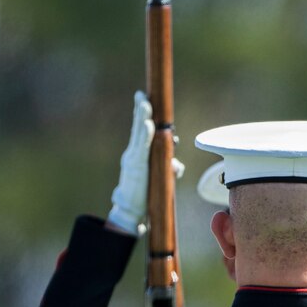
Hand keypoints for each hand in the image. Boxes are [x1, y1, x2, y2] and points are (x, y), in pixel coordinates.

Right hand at [107, 92, 184, 234]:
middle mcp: (134, 154)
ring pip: (139, 135)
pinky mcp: (136, 167)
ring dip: (142, 118)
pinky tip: (147, 125)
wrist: (130, 212)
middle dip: (140, 110)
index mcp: (138, 154)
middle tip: (142, 94)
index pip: (141, 131)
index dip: (142, 114)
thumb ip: (166, 167)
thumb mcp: (157, 177)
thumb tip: (177, 165)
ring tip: (145, 104)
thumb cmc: (144, 194)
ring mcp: (134, 160)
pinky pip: (141, 149)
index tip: (143, 96)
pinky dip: (144, 136)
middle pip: (138, 128)